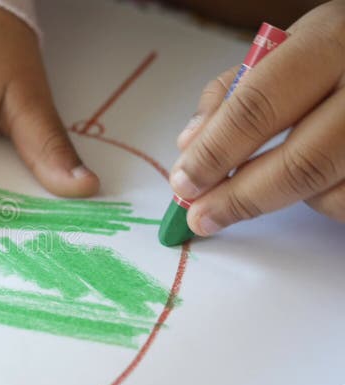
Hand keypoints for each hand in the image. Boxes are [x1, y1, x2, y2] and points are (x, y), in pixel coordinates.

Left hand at [172, 0, 344, 235]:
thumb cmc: (337, 56)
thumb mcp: (290, 49)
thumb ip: (235, 92)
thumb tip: (188, 146)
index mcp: (331, 40)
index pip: (258, 106)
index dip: (214, 153)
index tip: (183, 183)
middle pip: (300, 163)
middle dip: (240, 198)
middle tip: (201, 217)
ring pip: (331, 191)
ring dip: (283, 198)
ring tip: (265, 183)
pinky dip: (323, 201)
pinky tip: (314, 180)